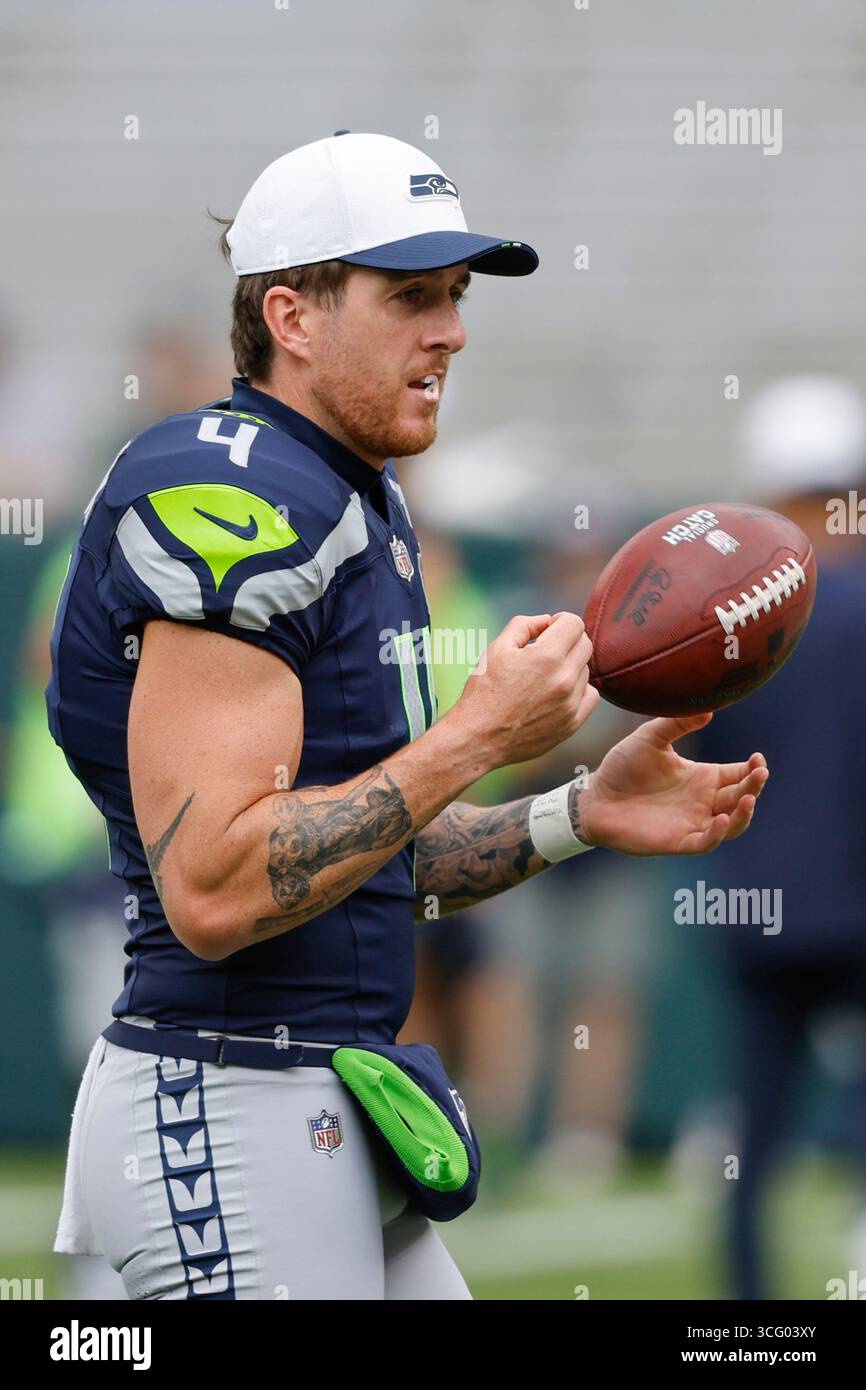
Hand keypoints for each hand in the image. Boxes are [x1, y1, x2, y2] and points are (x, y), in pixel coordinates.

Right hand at [453, 612, 598, 769]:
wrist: (478, 738)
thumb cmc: (484, 691)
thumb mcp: (496, 649)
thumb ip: (524, 625)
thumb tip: (547, 620)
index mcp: (546, 656)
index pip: (575, 624)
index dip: (561, 621)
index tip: (549, 629)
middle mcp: (564, 678)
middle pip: (585, 644)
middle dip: (568, 640)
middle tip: (546, 650)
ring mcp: (570, 703)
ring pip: (586, 670)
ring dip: (571, 666)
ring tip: (543, 676)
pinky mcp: (572, 723)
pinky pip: (591, 695)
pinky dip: (579, 689)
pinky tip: (558, 692)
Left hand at [576, 713, 768, 855]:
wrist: (594, 796)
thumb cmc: (623, 767)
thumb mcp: (651, 738)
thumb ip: (678, 724)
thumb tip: (709, 709)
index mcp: (702, 777)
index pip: (739, 775)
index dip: (753, 769)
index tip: (758, 758)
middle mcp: (703, 801)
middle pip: (741, 797)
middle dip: (754, 787)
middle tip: (760, 773)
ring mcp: (693, 823)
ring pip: (732, 825)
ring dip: (744, 814)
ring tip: (747, 799)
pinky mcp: (678, 841)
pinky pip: (706, 842)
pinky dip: (718, 834)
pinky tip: (720, 819)